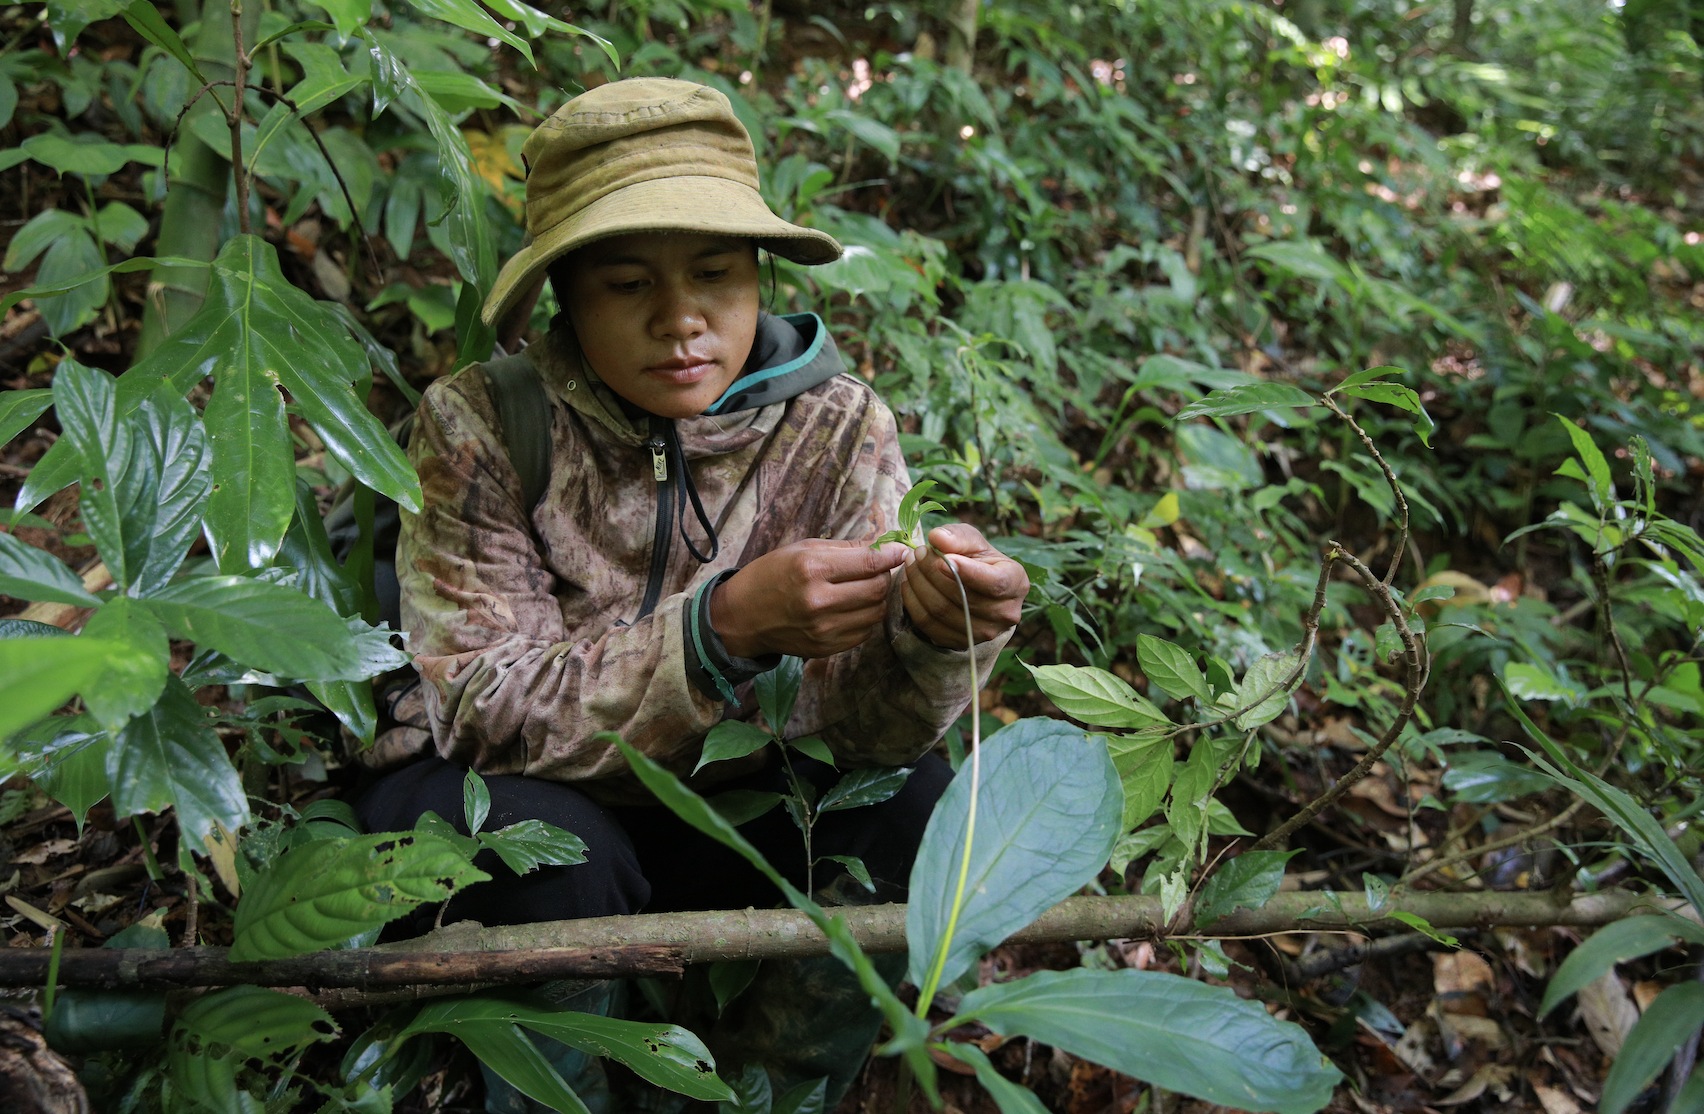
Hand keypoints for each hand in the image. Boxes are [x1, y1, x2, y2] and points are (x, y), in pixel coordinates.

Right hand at [711, 539, 909, 658]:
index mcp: (812, 570)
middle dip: (884, 576)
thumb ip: (846, 548)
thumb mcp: (803, 549)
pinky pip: (864, 632)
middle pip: (877, 588)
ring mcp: (823, 629)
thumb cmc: (771, 575)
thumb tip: (883, 545)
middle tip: (877, 569)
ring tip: (863, 588)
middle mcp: (819, 601)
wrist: (742, 616)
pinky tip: (852, 608)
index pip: (869, 563)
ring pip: (875, 612)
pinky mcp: (825, 648)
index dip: (892, 556)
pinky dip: (865, 618)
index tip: (901, 551)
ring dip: (876, 598)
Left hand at [901, 524, 1027, 648]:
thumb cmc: (977, 559)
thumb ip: (958, 536)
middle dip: (933, 572)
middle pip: (963, 598)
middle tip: (917, 553)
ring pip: (943, 612)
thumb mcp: (973, 541)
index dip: (967, 572)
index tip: (942, 558)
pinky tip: (909, 584)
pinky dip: (913, 603)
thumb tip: (937, 538)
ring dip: (919, 585)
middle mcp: (1006, 613)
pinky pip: (929, 625)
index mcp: (1017, 583)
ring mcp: (984, 633)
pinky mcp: (960, 642)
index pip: (994, 583)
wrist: (976, 586)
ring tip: (911, 564)